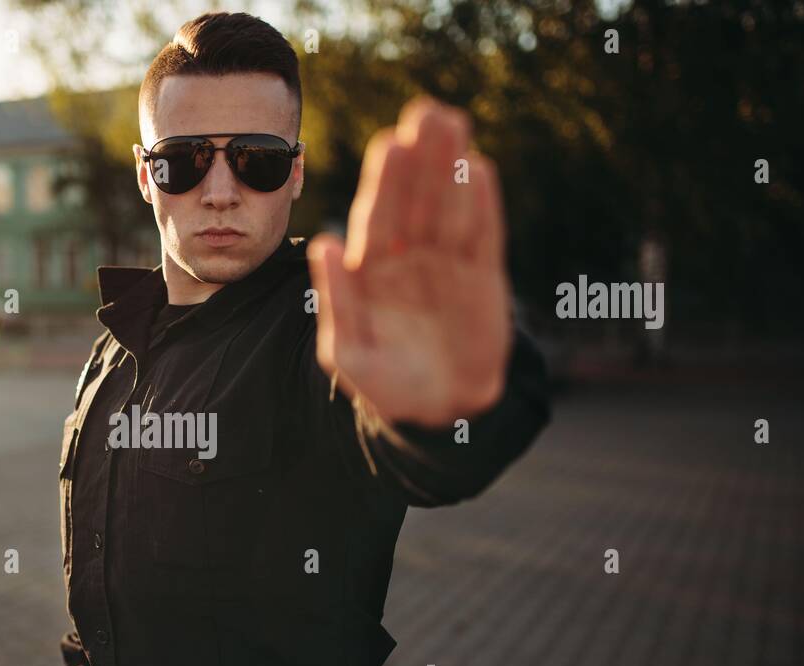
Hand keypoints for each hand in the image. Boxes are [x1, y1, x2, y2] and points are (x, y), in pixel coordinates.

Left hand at [308, 97, 512, 428]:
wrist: (434, 414)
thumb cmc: (382, 383)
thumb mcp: (347, 349)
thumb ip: (336, 298)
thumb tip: (321, 244)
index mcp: (370, 269)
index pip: (376, 216)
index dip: (384, 181)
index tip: (390, 143)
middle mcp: (408, 258)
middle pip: (415, 199)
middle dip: (422, 158)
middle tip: (429, 113)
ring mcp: (446, 265)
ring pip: (449, 207)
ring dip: (452, 168)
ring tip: (456, 125)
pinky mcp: (482, 278)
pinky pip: (482, 235)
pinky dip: (482, 205)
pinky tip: (480, 170)